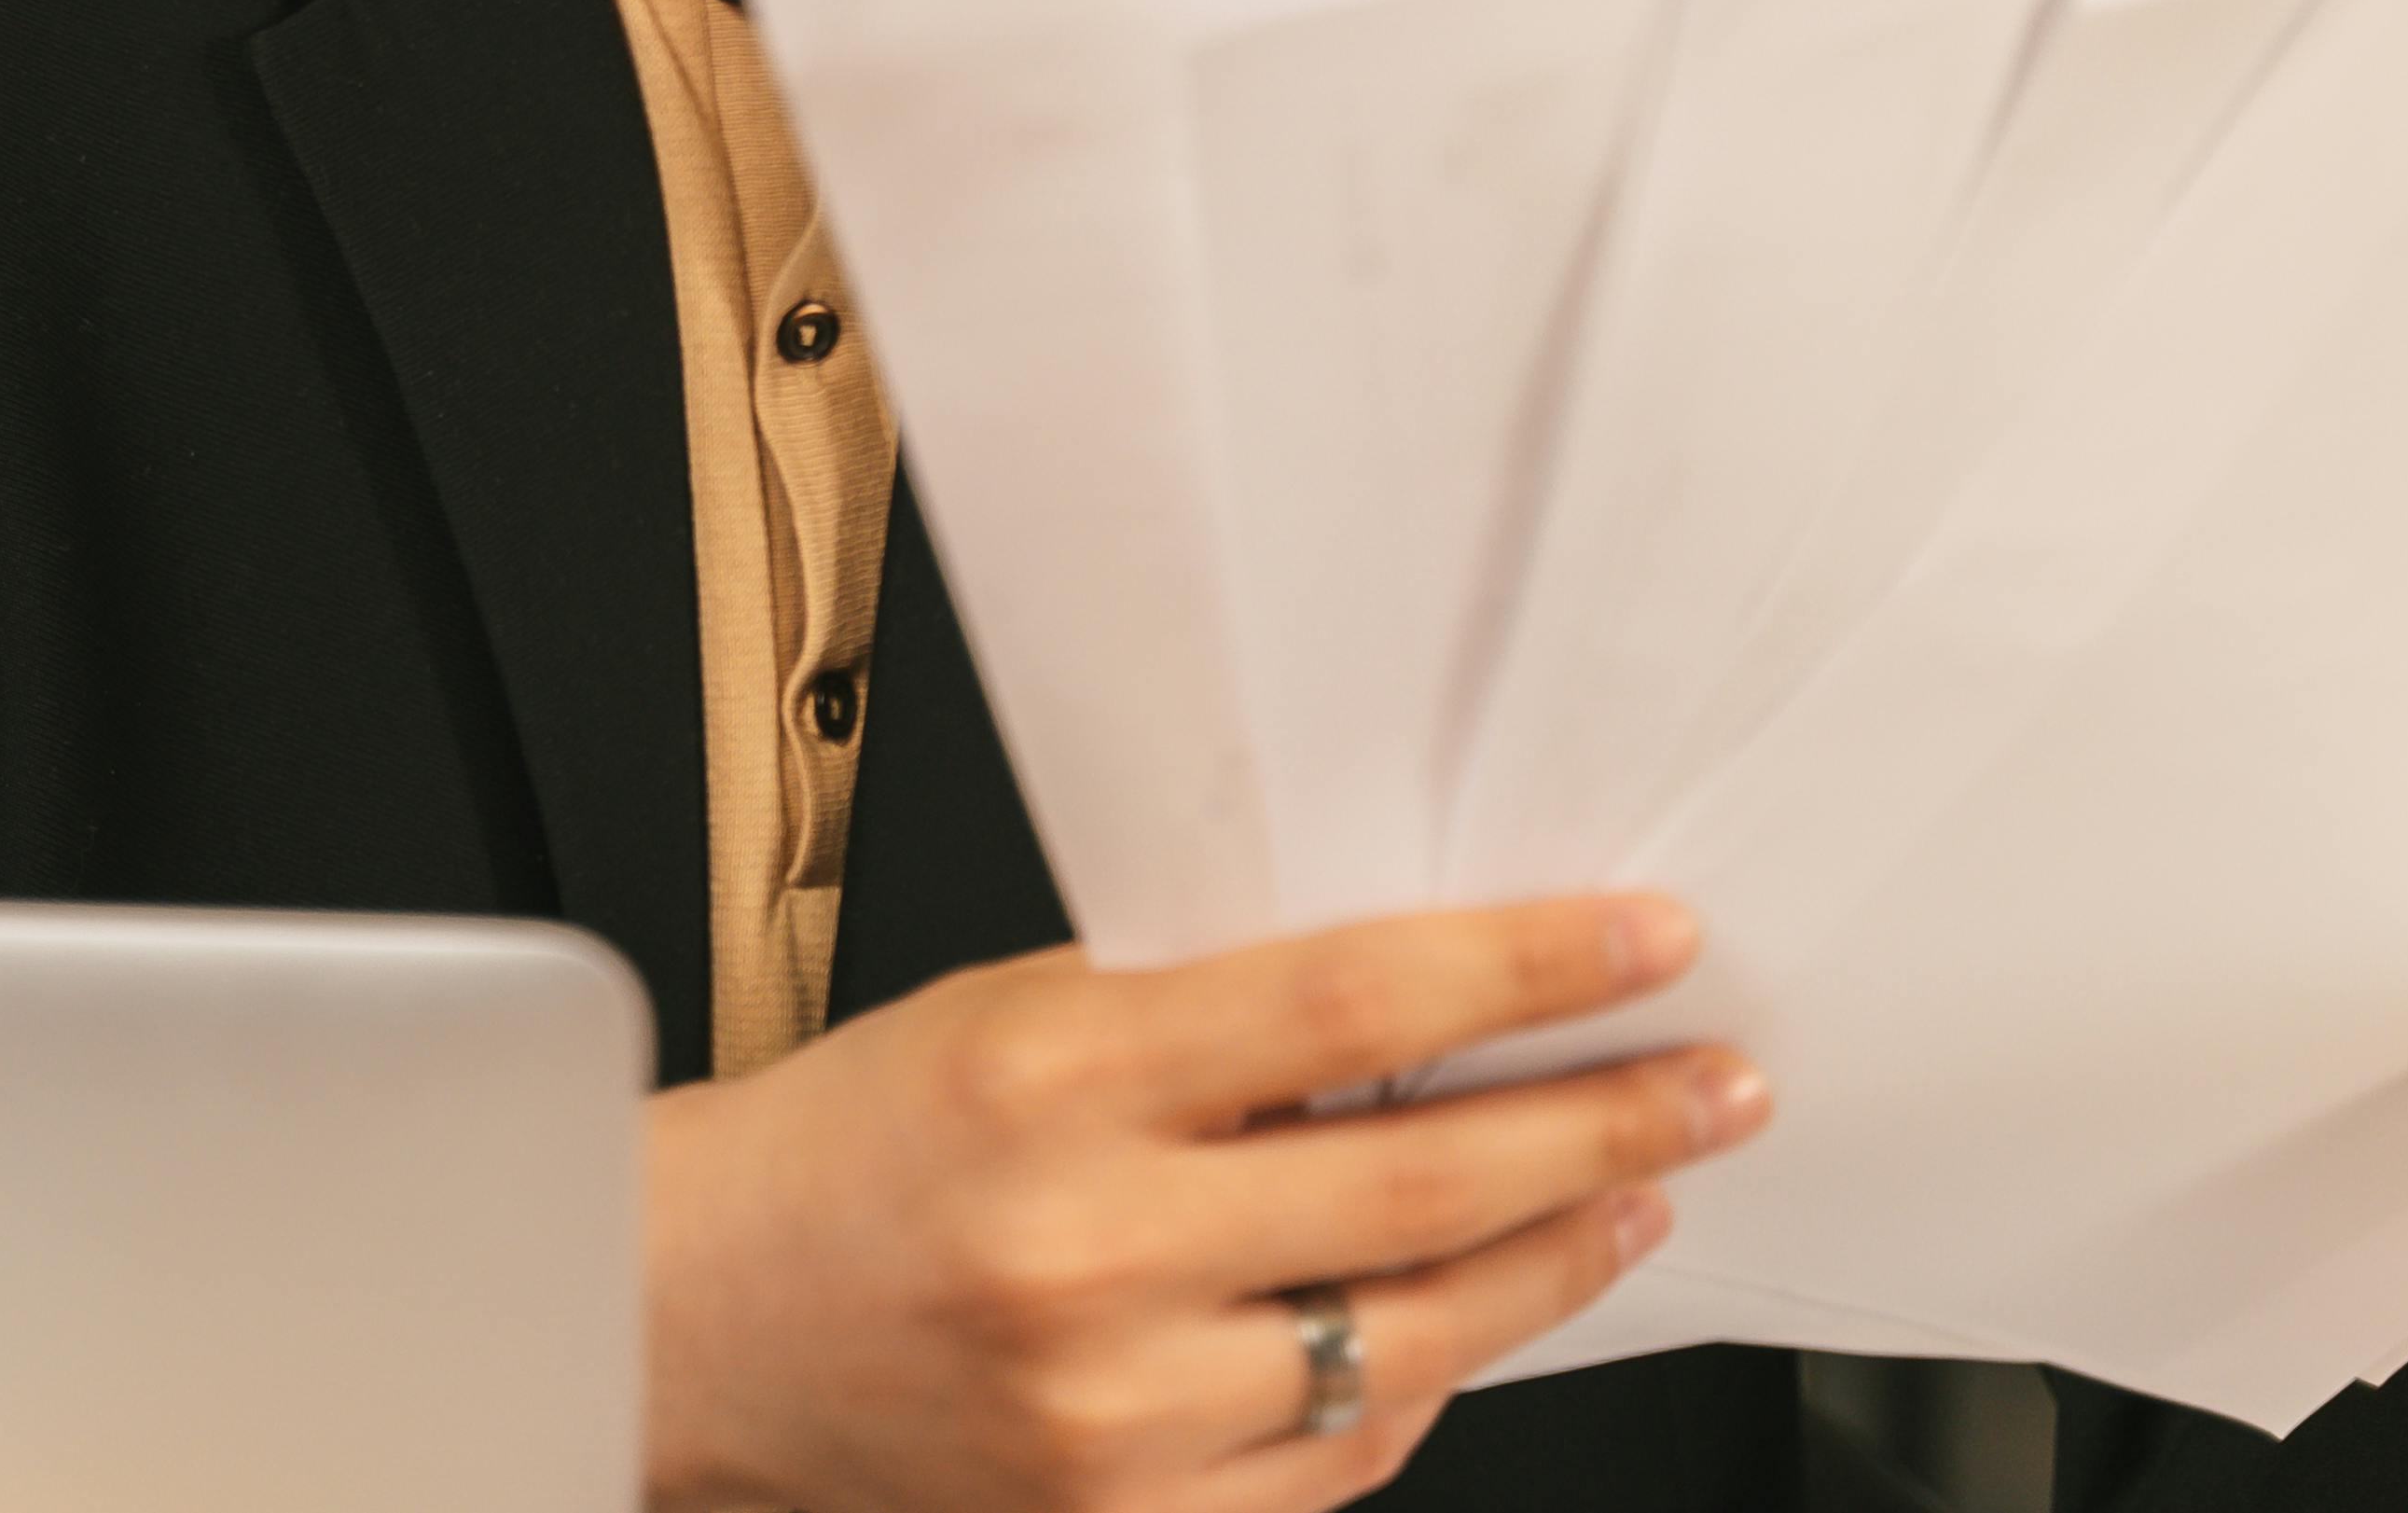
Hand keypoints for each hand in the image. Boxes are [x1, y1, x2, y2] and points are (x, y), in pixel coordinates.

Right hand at [641, 894, 1766, 1512]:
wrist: (693, 1315)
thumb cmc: (857, 1144)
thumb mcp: (1025, 1013)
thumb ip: (1216, 1017)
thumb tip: (1443, 1001)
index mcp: (1061, 1078)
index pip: (1354, 1005)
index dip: (1528, 973)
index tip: (1649, 946)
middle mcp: (1089, 1253)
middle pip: (1422, 1184)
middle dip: (1606, 1127)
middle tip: (1713, 1085)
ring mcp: (1109, 1413)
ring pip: (1410, 1341)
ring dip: (1553, 1261)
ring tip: (1633, 1195)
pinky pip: (1336, 1461)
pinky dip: (1428, 1384)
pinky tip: (1477, 1319)